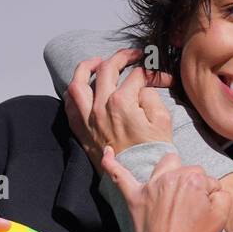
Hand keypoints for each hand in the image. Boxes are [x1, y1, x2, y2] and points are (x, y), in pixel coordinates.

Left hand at [64, 48, 174, 171]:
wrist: (139, 176)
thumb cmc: (152, 151)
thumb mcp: (162, 120)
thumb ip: (150, 96)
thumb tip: (141, 86)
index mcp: (122, 102)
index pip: (136, 76)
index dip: (151, 73)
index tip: (158, 77)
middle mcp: (100, 107)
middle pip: (107, 69)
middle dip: (122, 57)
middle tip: (132, 56)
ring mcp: (88, 118)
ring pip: (78, 83)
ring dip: (87, 67)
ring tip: (98, 62)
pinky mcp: (82, 130)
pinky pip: (70, 105)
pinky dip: (74, 92)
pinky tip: (84, 87)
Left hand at [100, 147, 228, 231]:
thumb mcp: (222, 217)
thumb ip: (223, 195)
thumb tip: (214, 190)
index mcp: (193, 180)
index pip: (209, 180)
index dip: (210, 196)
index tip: (206, 212)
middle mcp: (171, 177)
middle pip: (189, 170)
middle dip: (195, 185)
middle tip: (194, 210)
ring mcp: (150, 186)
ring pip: (166, 163)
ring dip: (173, 170)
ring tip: (177, 186)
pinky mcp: (134, 197)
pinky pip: (119, 176)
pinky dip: (111, 163)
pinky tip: (107, 151)